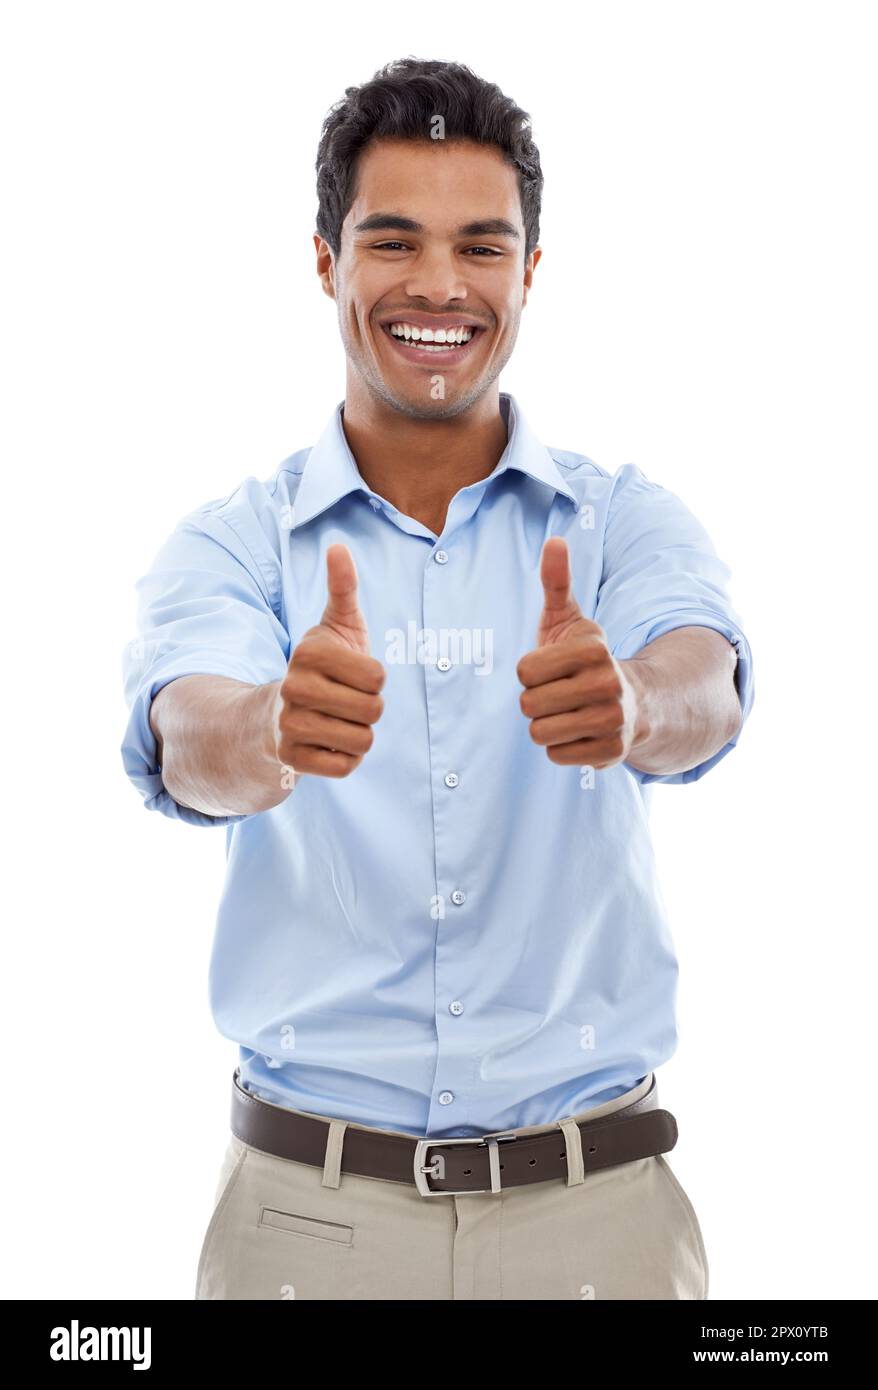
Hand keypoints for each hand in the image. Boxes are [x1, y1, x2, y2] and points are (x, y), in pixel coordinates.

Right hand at [272, 543, 385, 777]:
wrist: (276, 715)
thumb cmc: (321, 666)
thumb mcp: (336, 625)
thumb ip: (342, 587)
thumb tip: (338, 546)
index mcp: (308, 652)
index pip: (378, 677)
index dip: (374, 679)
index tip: (352, 675)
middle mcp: (293, 687)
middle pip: (374, 711)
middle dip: (370, 709)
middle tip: (346, 702)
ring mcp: (289, 725)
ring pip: (363, 741)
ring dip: (359, 735)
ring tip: (337, 722)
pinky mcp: (291, 758)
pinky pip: (345, 766)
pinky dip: (346, 759)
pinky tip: (328, 744)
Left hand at [516, 537, 644, 768]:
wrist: (632, 702)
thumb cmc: (584, 658)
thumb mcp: (568, 619)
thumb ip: (557, 581)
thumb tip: (555, 540)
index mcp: (595, 650)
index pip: (524, 672)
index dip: (530, 672)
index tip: (551, 668)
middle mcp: (609, 685)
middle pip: (529, 705)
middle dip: (535, 700)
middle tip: (559, 693)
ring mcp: (613, 722)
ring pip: (540, 733)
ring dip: (545, 725)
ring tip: (567, 712)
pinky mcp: (611, 753)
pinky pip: (555, 755)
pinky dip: (560, 747)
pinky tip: (578, 732)